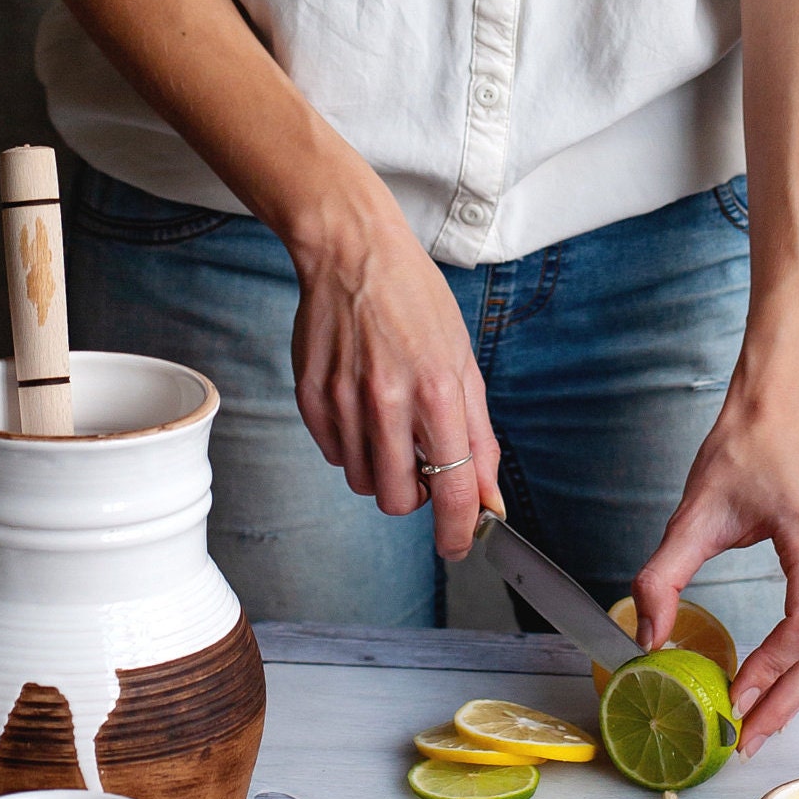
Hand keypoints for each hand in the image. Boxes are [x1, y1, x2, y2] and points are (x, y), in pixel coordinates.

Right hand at [287, 176, 503, 559]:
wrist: (353, 253)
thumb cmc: (416, 300)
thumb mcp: (464, 361)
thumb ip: (478, 436)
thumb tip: (488, 498)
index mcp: (438, 391)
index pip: (452, 488)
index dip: (457, 530)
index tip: (458, 545)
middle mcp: (389, 401)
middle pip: (396, 500)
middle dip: (413, 497)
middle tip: (420, 467)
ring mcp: (343, 400)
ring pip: (362, 482)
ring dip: (381, 470)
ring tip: (391, 426)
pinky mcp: (310, 397)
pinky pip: (333, 453)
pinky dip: (352, 445)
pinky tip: (362, 406)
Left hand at [631, 376, 798, 755]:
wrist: (778, 406)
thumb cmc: (745, 447)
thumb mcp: (693, 512)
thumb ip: (663, 577)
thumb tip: (646, 639)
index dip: (769, 674)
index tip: (733, 701)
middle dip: (784, 703)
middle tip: (742, 739)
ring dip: (792, 691)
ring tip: (752, 723)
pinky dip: (797, 665)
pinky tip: (766, 684)